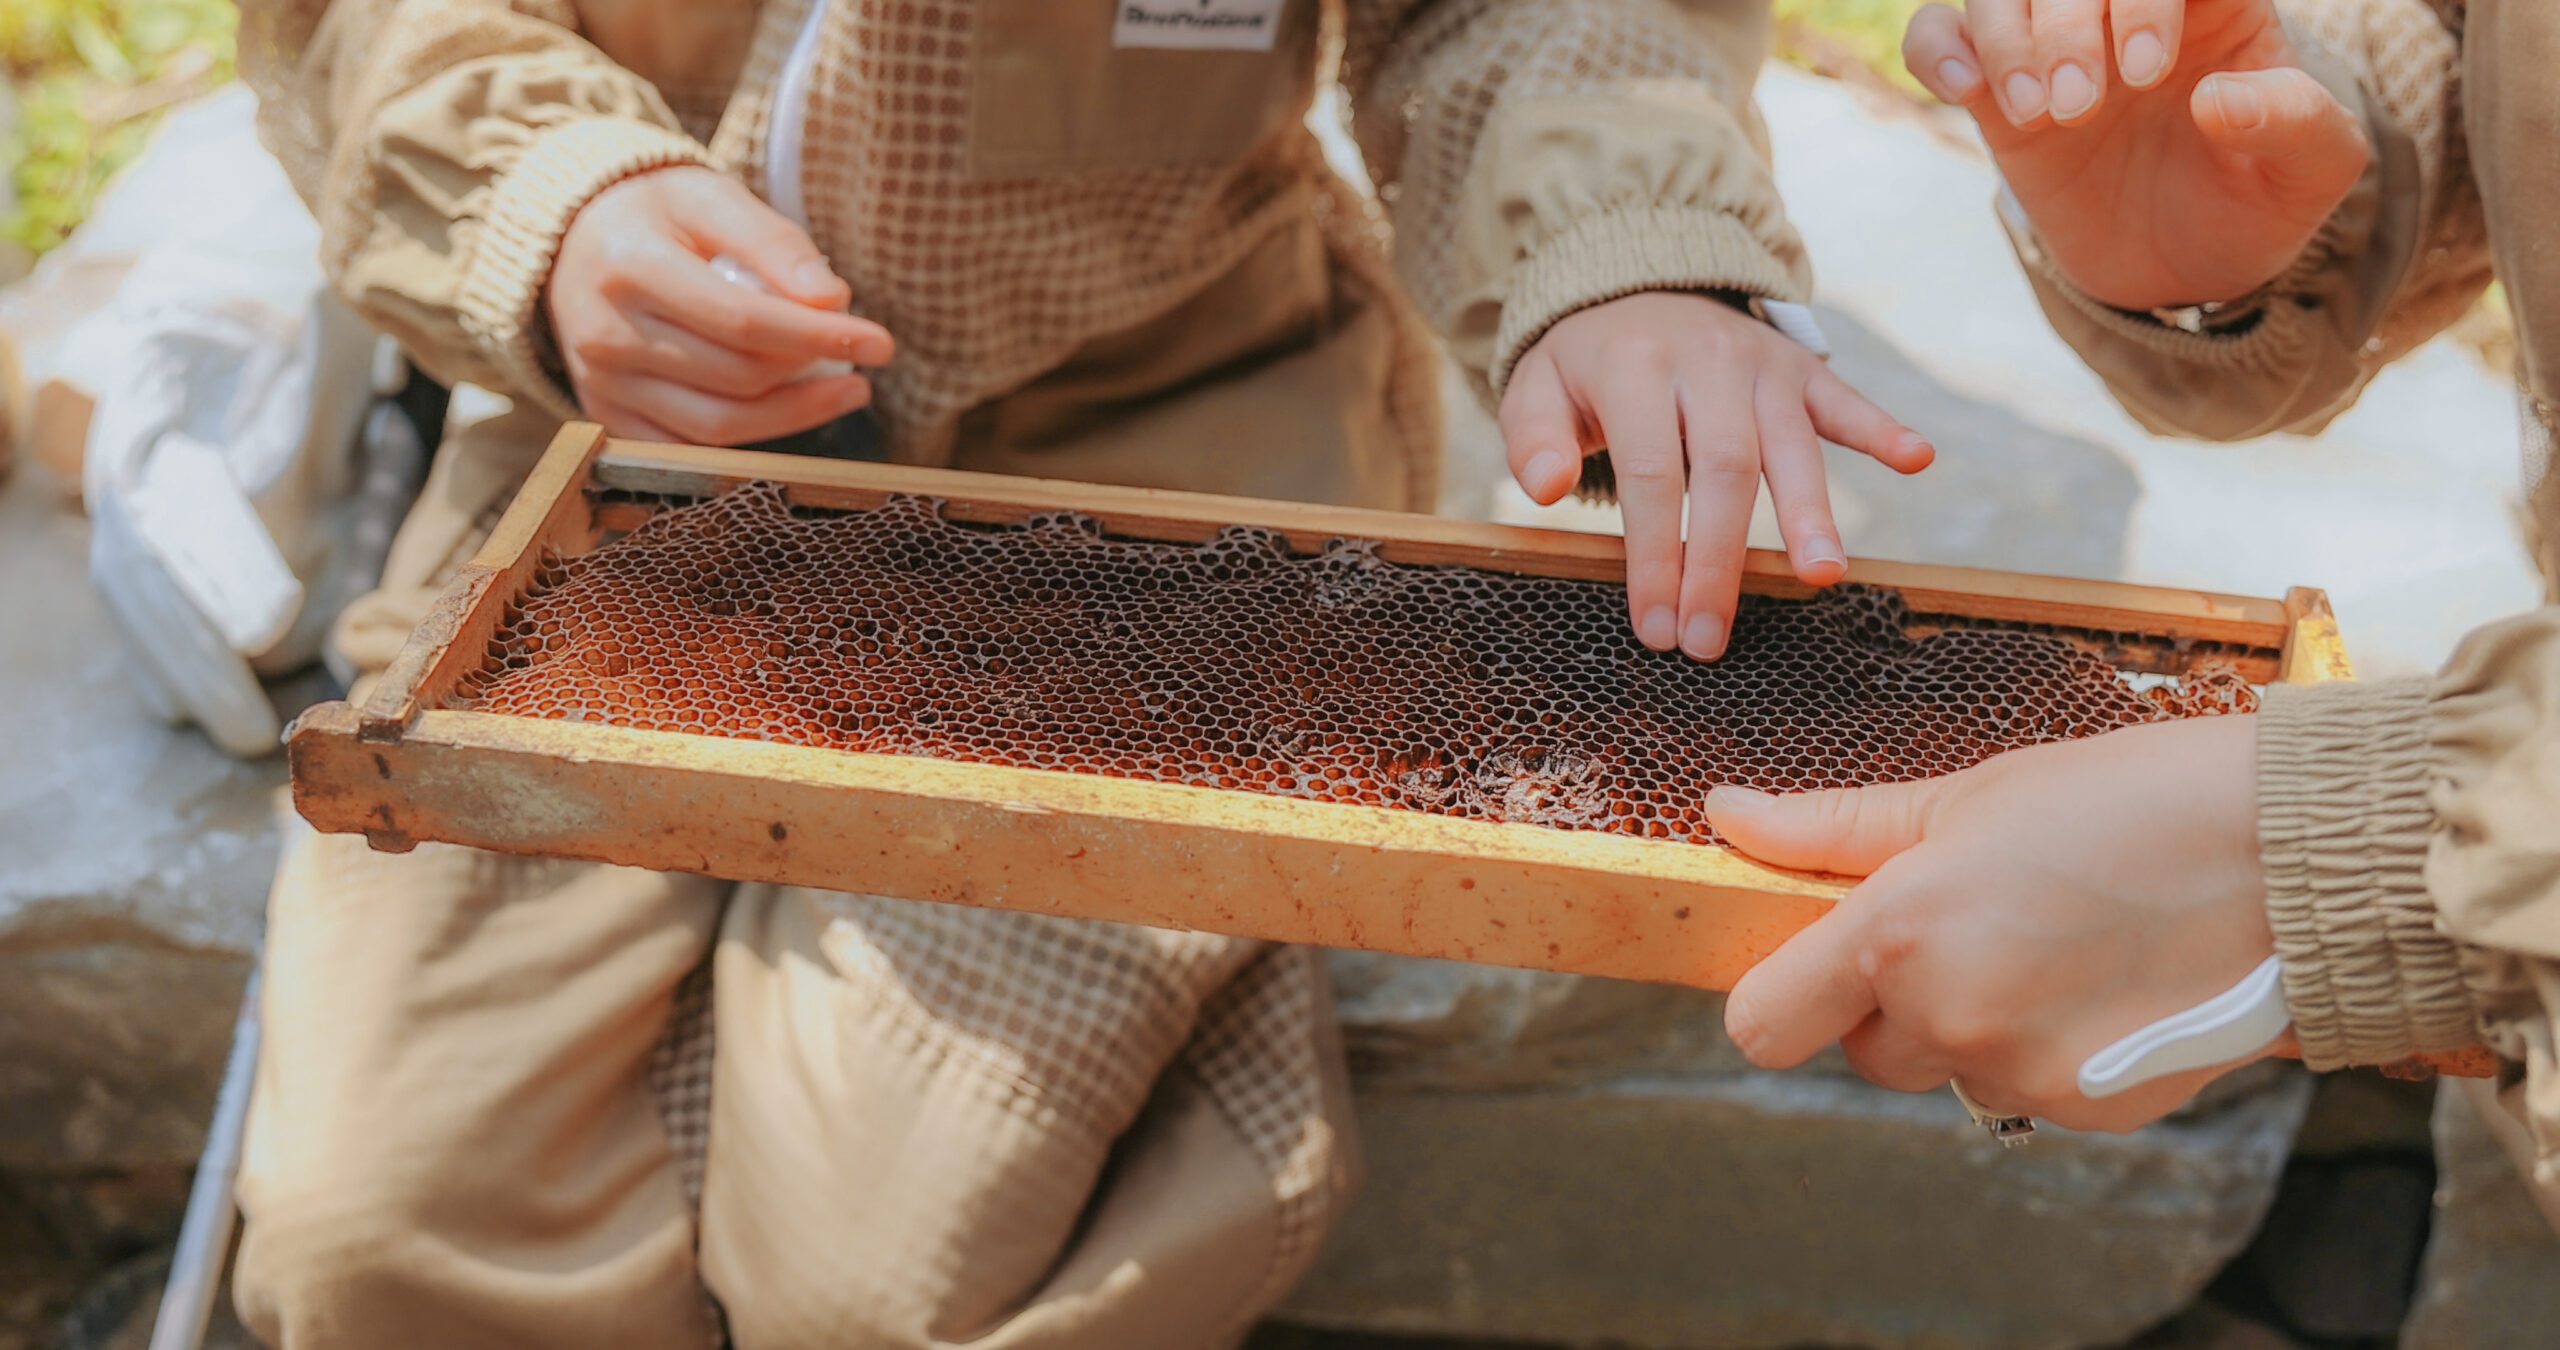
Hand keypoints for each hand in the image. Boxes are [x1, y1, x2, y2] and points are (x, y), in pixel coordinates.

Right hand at [548, 166, 894, 443]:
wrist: (571, 241)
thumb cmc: (655, 215)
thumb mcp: (710, 197)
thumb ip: (773, 241)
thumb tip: (834, 299)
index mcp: (629, 268)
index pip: (743, 321)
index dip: (818, 337)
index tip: (879, 342)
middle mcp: (605, 334)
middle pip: (737, 378)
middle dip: (815, 375)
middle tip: (865, 360)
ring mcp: (602, 385)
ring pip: (720, 427)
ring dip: (796, 415)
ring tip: (844, 388)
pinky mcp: (608, 417)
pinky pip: (693, 450)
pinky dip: (751, 437)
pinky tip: (789, 409)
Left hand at [1501, 292, 1932, 660]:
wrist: (1635, 282)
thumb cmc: (1585, 364)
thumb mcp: (1536, 386)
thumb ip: (1534, 437)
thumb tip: (1547, 491)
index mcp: (1634, 366)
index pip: (1650, 471)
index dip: (1654, 553)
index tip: (1656, 626)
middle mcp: (1705, 359)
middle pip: (1724, 468)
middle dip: (1718, 561)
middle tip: (1710, 639)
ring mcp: (1760, 363)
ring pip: (1790, 443)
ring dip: (1811, 511)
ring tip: (1822, 576)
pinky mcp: (1799, 369)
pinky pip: (1845, 399)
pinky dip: (1882, 428)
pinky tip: (1918, 458)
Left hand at [1707, 714, 2279, 1130]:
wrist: (2290, 856)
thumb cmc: (2128, 802)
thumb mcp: (1964, 796)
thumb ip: (1832, 829)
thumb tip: (1726, 814)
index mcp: (1898, 935)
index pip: (1761, 1023)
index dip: (1778, 996)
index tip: (1809, 966)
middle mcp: (1950, 1018)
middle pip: (1864, 1049)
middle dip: (1895, 1001)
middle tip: (1971, 925)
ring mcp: (2021, 1075)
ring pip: (1948, 1071)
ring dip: (1973, 1026)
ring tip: (2049, 943)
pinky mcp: (2088, 1111)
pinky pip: (2024, 1091)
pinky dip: (2044, 1051)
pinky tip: (2098, 982)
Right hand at [1903, 0, 2369, 310]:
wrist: (2186, 268)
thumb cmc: (2254, 200)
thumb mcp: (2311, 172)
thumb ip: (2296, 122)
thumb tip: (2219, 97)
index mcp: (2211, 0)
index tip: (2145, 72)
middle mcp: (2124, 7)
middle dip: (2066, 25)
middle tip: (2080, 108)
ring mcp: (2054, 45)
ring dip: (2006, 40)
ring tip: (2037, 113)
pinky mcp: (1997, 92)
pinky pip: (1938, 32)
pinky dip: (1938, 47)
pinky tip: (1965, 91)